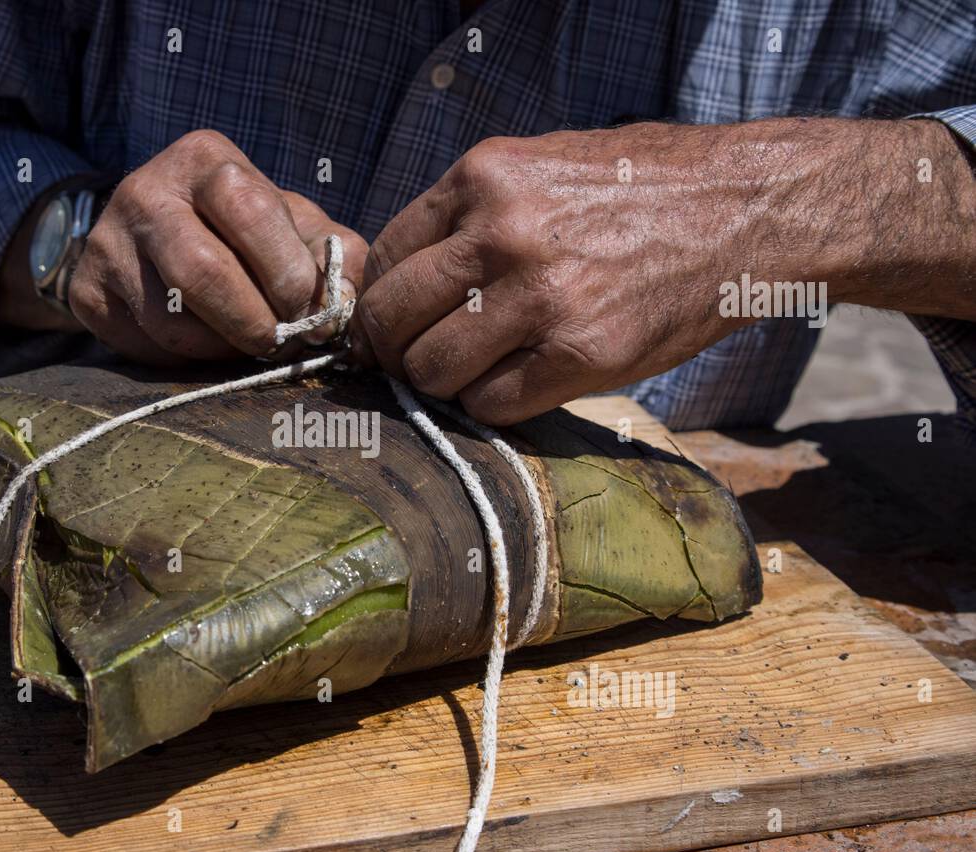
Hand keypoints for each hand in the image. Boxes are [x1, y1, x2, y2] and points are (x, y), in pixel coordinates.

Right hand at [68, 130, 365, 364]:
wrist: (149, 240)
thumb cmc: (239, 234)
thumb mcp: (290, 225)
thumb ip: (333, 253)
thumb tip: (351, 300)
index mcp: (207, 160)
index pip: (251, 212)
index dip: (287, 274)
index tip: (309, 312)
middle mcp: (146, 190)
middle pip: (202, 271)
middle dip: (253, 321)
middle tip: (278, 342)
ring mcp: (107, 241)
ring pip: (172, 321)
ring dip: (221, 348)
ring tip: (241, 341)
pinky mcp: (86, 291)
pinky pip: (143, 344)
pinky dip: (183, 360)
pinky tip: (199, 341)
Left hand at [353, 118, 975, 424]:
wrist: (749, 211)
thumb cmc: (644, 187)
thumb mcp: (544, 164)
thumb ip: (471, 212)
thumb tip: (408, 274)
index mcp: (485, 177)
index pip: (386, 255)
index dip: (383, 297)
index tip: (395, 321)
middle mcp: (502, 234)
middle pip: (392, 319)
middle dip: (394, 349)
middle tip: (416, 359)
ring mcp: (542, 298)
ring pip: (432, 371)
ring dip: (441, 383)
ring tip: (473, 373)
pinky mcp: (583, 356)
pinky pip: (491, 405)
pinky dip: (492, 406)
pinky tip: (518, 384)